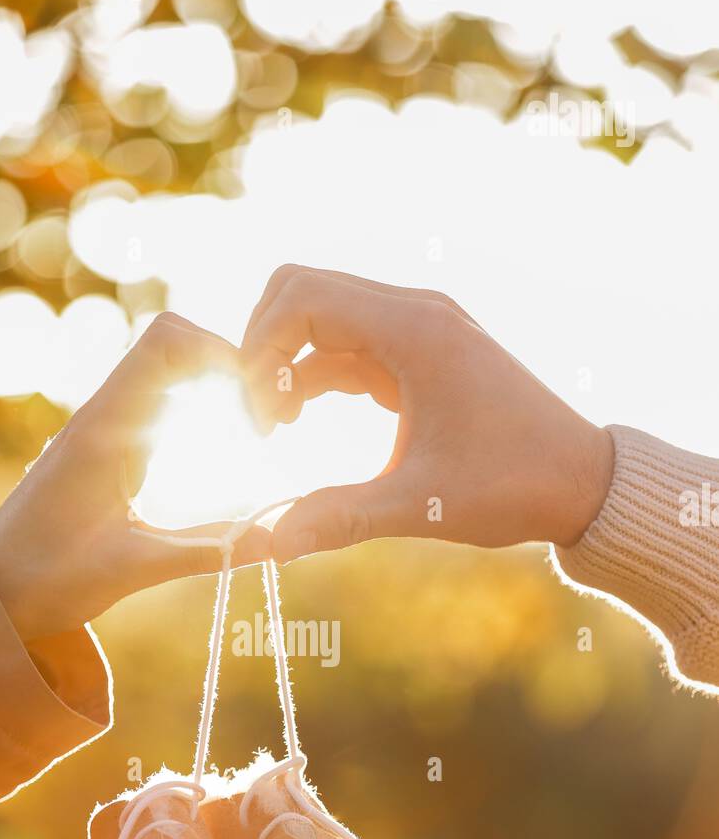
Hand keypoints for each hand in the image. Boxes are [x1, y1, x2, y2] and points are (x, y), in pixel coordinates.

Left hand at [0, 313, 269, 641]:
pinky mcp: (109, 441)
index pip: (166, 343)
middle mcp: (103, 414)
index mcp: (103, 430)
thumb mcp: (131, 571)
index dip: (221, 354)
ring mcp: (105, 424)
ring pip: (167, 365)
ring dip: (213, 380)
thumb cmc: (47, 580)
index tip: (256, 404)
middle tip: (264, 416)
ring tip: (252, 427)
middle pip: (174, 343)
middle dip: (228, 364)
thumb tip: (278, 541)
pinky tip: (220, 443)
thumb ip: (206, 551)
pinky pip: (158, 394)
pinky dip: (196, 401)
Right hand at [241, 267, 613, 560]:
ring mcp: (419, 329)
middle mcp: (415, 313)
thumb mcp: (421, 506)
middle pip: (303, 292)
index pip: (301, 298)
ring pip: (323, 316)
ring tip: (275, 427)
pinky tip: (300, 420)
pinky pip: (348, 344)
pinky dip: (315, 373)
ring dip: (287, 362)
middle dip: (264, 348)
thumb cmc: (512, 487)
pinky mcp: (421, 354)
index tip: (256, 414)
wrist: (581, 481)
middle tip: (259, 418)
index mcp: (414, 331)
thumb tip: (268, 545)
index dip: (259, 348)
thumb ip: (339, 517)